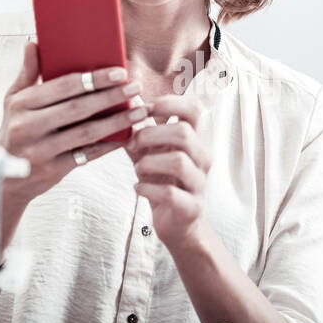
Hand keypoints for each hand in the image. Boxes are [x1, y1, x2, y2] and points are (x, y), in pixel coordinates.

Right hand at [0, 40, 147, 209]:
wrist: (5, 180)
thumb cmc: (14, 131)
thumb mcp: (13, 101)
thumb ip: (27, 73)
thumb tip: (34, 42)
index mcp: (21, 104)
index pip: (62, 87)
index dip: (93, 79)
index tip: (119, 72)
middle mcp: (28, 126)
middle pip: (78, 108)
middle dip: (111, 96)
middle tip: (135, 88)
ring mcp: (40, 151)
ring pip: (86, 133)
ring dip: (117, 122)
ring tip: (140, 112)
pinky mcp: (52, 171)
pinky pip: (87, 155)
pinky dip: (108, 145)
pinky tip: (126, 136)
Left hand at [126, 93, 211, 247]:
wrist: (176, 223)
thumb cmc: (162, 180)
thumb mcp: (148, 152)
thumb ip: (137, 129)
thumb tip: (121, 99)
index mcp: (194, 140)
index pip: (195, 109)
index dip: (170, 103)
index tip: (147, 111)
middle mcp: (202, 158)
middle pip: (183, 133)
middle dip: (151, 135)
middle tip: (133, 144)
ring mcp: (199, 183)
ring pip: (178, 161)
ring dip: (148, 162)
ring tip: (137, 169)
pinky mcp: (191, 206)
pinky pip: (170, 192)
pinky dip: (147, 189)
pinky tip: (137, 188)